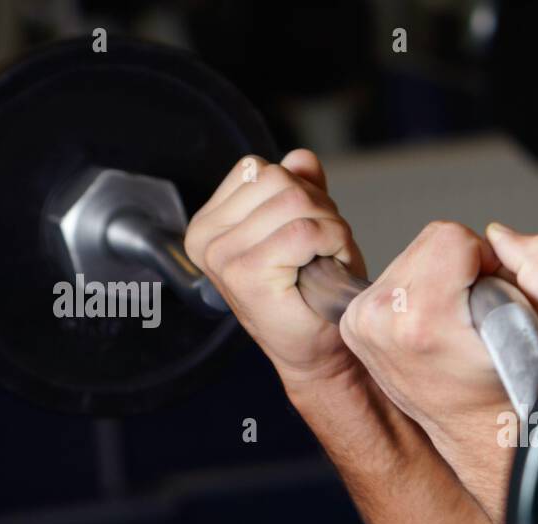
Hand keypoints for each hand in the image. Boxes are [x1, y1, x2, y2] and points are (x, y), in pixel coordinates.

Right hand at [184, 149, 367, 387]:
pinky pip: (304, 230)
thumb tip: (301, 157)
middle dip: (317, 208)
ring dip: (328, 225)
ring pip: (294, 200)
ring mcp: (221, 255)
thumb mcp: (305, 229)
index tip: (307, 234)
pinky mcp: (245, 272)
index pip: (258, 169)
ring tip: (324, 257)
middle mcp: (205, 236)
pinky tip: (328, 266)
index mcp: (209, 223)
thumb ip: (299, 189)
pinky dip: (332, 242)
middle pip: (278, 179)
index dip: (299, 191)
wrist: (318, 352)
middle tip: (322, 248)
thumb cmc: (311, 297)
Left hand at [340, 220, 537, 522]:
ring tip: (460, 328)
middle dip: (463, 271)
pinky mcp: (354, 324)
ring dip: (443, 280)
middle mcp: (380, 322)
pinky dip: (423, 292)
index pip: (454, 238)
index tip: (495, 308)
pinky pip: (397, 274)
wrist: (485, 437)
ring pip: (413, 254)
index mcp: (422, 322)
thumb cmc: (520, 388)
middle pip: (430, 240)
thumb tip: (494, 236)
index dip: (489, 266)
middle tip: (478, 320)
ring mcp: (360, 325)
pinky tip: (438, 329)